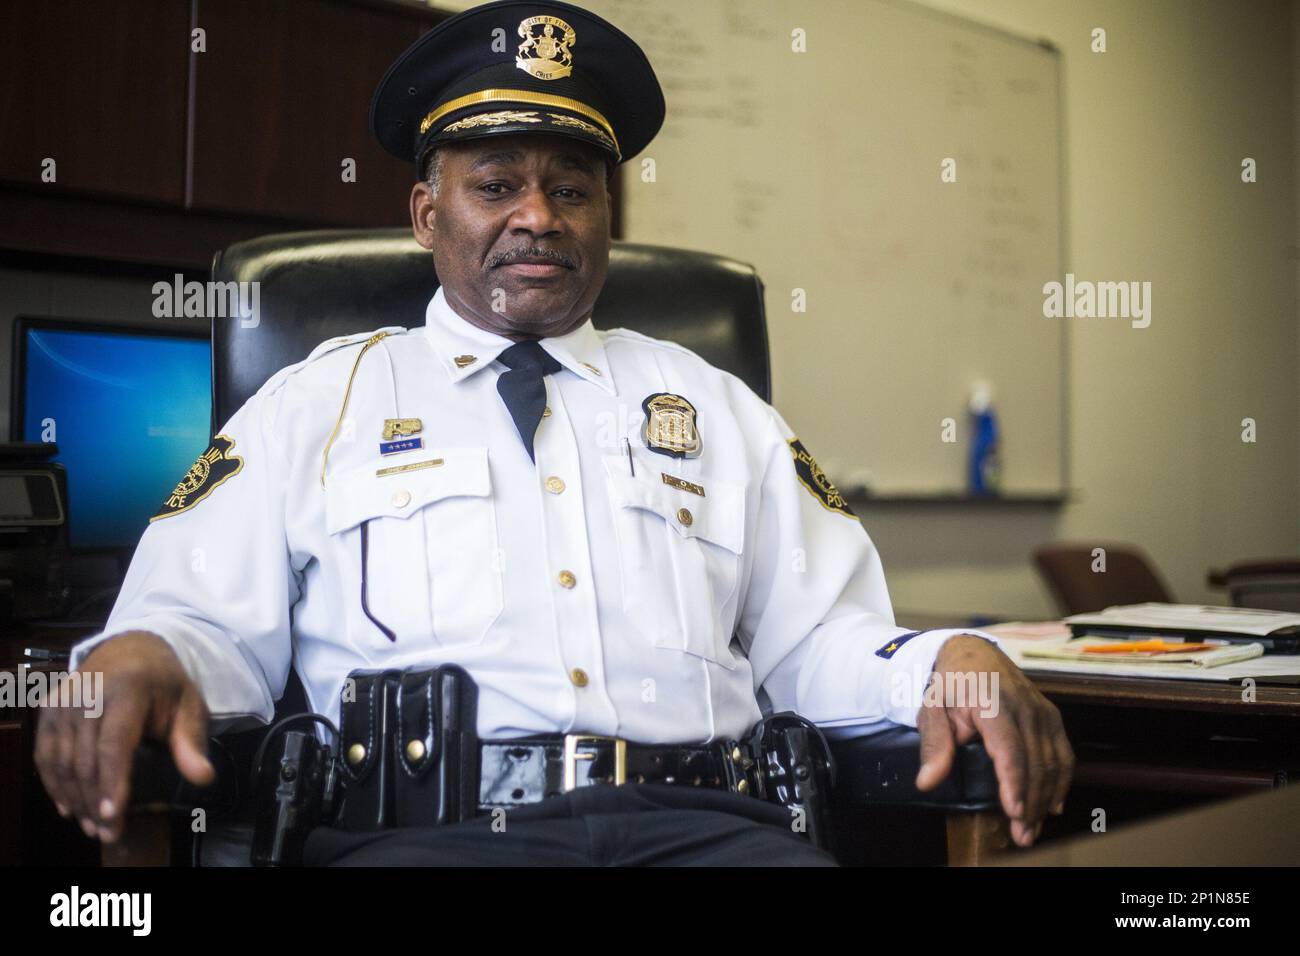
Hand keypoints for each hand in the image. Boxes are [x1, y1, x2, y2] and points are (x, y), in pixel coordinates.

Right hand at [34, 632, 214, 843]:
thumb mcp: (188, 705)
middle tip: (109, 832)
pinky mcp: (48, 708)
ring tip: (92, 826)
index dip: (112, 781)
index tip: (113, 814)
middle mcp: (88, 693)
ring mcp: (63, 700)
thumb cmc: (163, 684)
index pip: (114, 744)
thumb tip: (204, 777)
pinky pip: (44, 753)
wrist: (131, 649)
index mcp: (127, 689)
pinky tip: (68, 806)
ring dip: (74, 798)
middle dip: (96, 801)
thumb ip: (192, 741)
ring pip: (62, 761)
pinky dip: (53, 783)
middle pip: (85, 759)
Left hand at [914, 634, 1072, 847]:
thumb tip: (927, 781)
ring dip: (1046, 798)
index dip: (1015, 783)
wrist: (972, 652)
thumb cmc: (950, 683)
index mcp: (993, 702)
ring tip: (1032, 828)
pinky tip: (1052, 805)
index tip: (1015, 811)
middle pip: (1036, 762)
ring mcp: (1042, 711)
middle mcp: (1024, 707)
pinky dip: (1061, 781)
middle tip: (1022, 834)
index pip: (1010, 749)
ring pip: (1054, 761)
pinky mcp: (1051, 716)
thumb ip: (934, 745)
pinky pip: (1063, 753)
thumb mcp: (931, 708)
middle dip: (1031, 801)